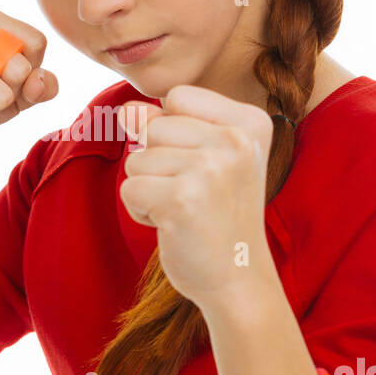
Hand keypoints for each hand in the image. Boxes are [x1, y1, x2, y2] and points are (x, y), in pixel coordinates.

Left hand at [116, 84, 277, 310]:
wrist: (238, 277)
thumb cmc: (219, 216)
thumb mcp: (204, 158)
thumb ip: (166, 125)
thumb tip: (125, 111)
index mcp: (250, 122)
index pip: (178, 96)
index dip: (174, 131)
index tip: (204, 165)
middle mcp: (236, 141)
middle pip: (153, 126)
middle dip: (157, 162)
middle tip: (193, 195)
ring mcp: (210, 170)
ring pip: (137, 158)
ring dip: (149, 188)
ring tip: (185, 211)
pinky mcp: (181, 200)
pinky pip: (130, 189)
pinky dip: (141, 211)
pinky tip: (173, 226)